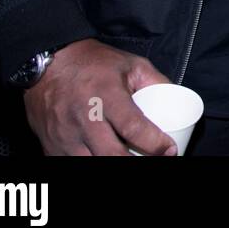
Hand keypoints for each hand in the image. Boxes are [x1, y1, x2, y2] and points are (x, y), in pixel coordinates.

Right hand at [22, 38, 177, 155]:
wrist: (49, 63)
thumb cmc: (94, 63)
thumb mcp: (131, 64)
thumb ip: (156, 82)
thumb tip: (179, 101)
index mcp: (106, 95)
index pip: (133, 128)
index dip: (155, 144)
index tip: (170, 150)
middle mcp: (83, 118)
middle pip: (112, 155)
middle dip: (135, 163)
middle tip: (153, 159)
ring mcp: (64, 135)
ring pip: (91, 164)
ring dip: (112, 163)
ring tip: (128, 157)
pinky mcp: (51, 146)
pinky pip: (72, 165)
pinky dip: (90, 162)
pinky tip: (102, 156)